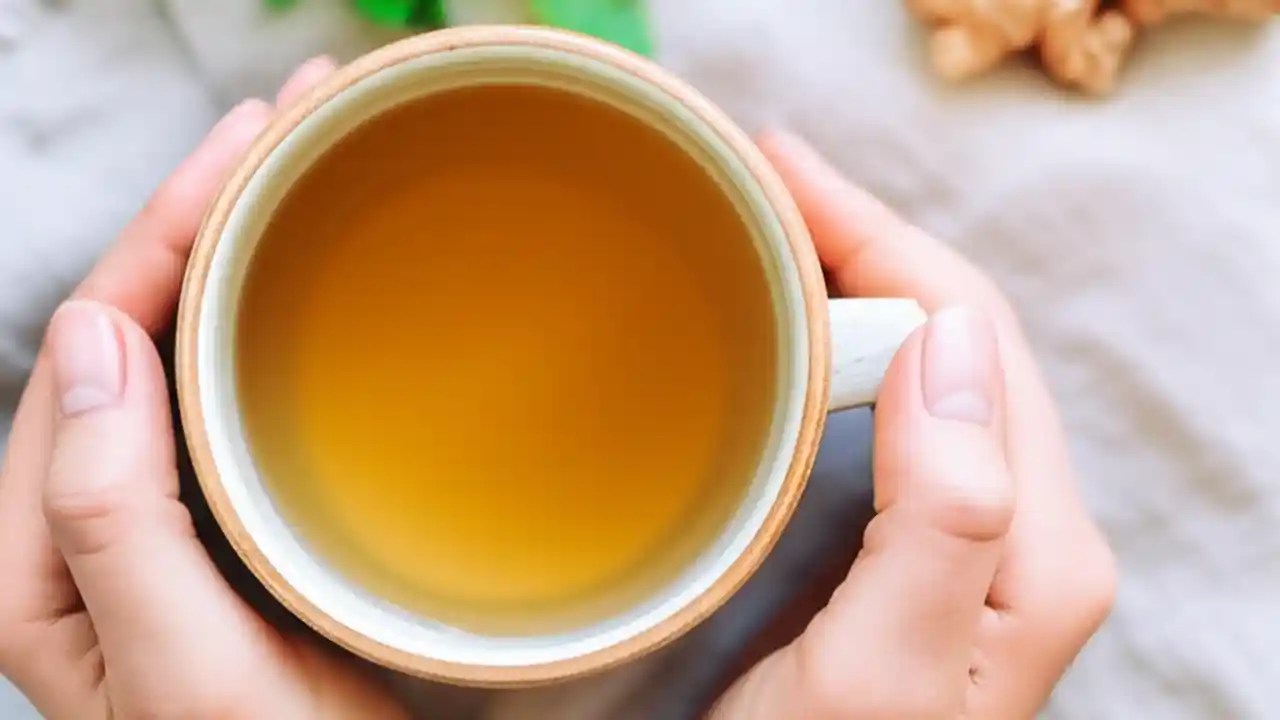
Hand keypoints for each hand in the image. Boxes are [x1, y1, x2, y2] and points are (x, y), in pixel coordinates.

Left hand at [0, 58, 406, 718]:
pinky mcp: (237, 521)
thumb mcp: (177, 666)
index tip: (253, 142)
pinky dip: (274, 317)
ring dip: (242, 247)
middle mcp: (92, 516)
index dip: (169, 230)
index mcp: (41, 548)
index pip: (95, 343)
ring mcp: (168, 515)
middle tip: (297, 114)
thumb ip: (108, 518)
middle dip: (210, 207)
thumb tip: (96, 337)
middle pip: (140, 321)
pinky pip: (238, 393)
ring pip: (190, 346)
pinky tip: (312, 276)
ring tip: (304, 163)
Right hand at [710, 133, 1116, 718]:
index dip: (877, 233)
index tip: (778, 171)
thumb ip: (942, 518)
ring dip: (857, 277)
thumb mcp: (876, 672)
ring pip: (930, 360)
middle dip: (863, 234)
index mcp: (1034, 544)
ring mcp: (978, 540)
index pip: (967, 331)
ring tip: (774, 226)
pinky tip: (797, 327)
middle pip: (956, 331)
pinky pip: (900, 408)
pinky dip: (846, 343)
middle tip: (759, 178)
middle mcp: (1025, 529)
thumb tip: (945, 341)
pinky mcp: (925, 551)